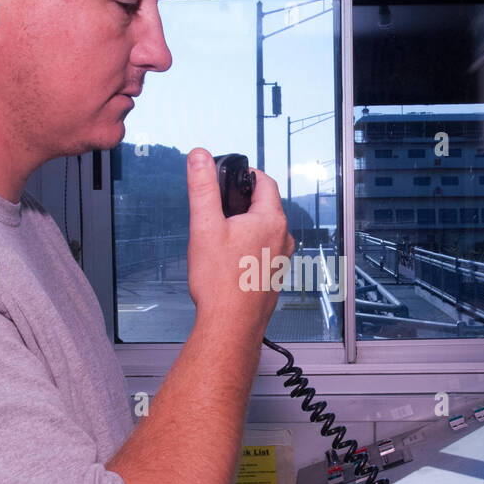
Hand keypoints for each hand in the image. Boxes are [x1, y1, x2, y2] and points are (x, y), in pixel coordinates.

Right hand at [184, 147, 293, 337]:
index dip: (246, 175)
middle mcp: (283, 238)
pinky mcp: (274, 276)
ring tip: (220, 237)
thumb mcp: (204, 226)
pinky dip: (248, 248)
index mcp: (271, 220)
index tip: (229, 177)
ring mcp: (282, 259)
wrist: (230, 325)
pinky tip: (229, 261)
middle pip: (264, 206)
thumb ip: (202, 188)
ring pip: (264, 230)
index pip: (265, 181)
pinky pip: (263, 251)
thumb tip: (200, 158)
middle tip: (217, 209)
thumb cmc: (221, 283)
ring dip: (245, 227)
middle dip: (241, 203)